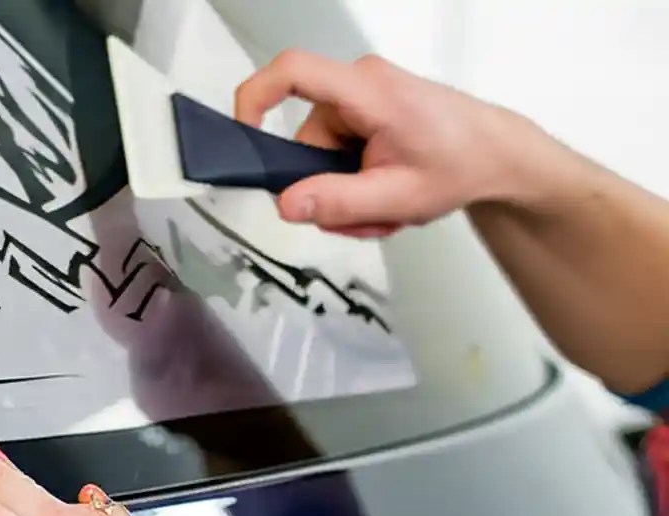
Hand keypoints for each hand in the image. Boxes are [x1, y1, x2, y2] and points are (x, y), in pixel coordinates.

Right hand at [234, 50, 555, 236]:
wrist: (499, 156)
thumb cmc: (462, 163)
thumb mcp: (397, 197)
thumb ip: (337, 203)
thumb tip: (286, 203)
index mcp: (366, 90)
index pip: (292, 72)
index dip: (254, 98)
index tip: (242, 134)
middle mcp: (360, 84)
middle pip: (305, 140)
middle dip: (326, 188)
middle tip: (363, 217)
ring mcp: (362, 98)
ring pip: (321, 155)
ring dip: (345, 192)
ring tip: (386, 207)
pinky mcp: (366, 113)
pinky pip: (338, 154)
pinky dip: (355, 182)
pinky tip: (385, 194)